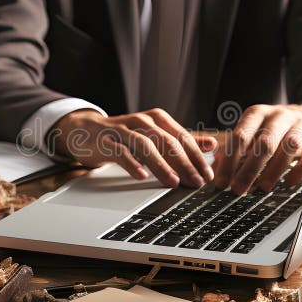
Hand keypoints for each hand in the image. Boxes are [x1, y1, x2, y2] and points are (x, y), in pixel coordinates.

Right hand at [50, 108, 216, 187]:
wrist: (89, 130)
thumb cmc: (127, 134)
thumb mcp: (156, 134)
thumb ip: (183, 139)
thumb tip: (213, 144)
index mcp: (158, 119)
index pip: (182, 137)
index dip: (197, 157)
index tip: (207, 175)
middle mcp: (142, 121)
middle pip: (167, 142)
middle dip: (184, 164)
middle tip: (195, 182)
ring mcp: (123, 130)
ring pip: (146, 146)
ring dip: (161, 166)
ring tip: (173, 182)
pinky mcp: (106, 141)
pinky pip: (121, 152)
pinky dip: (132, 164)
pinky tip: (141, 176)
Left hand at [213, 104, 301, 194]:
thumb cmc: (278, 128)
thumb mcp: (256, 130)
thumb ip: (237, 147)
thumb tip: (215, 167)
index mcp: (258, 114)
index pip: (240, 136)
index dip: (229, 161)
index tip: (221, 182)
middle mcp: (279, 116)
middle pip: (264, 143)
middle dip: (249, 169)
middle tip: (238, 190)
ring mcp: (301, 126)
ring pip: (289, 147)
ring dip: (273, 170)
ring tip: (262, 189)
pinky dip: (298, 171)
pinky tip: (288, 183)